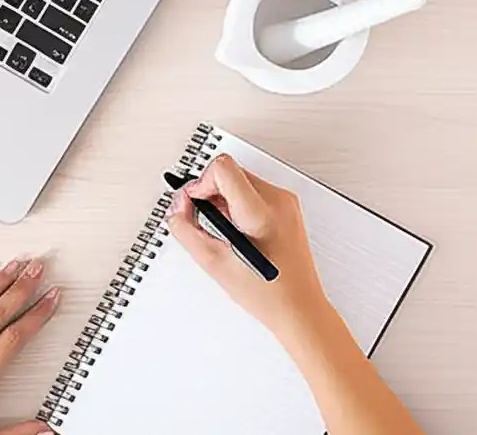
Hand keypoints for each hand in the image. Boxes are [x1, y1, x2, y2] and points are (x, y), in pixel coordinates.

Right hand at [165, 154, 332, 339]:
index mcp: (261, 213)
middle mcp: (277, 201)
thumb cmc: (268, 293)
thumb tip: (177, 210)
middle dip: (208, 193)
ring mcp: (285, 203)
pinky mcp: (286, 207)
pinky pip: (250, 190)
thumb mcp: (214, 263)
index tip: (194, 203)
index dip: (199, 184)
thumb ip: (186, 230)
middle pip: (228, 171)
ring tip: (222, 231)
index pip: (222, 169)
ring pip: (238, 179)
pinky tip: (235, 231)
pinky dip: (236, 204)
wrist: (299, 308)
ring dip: (221, 199)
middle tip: (204, 220)